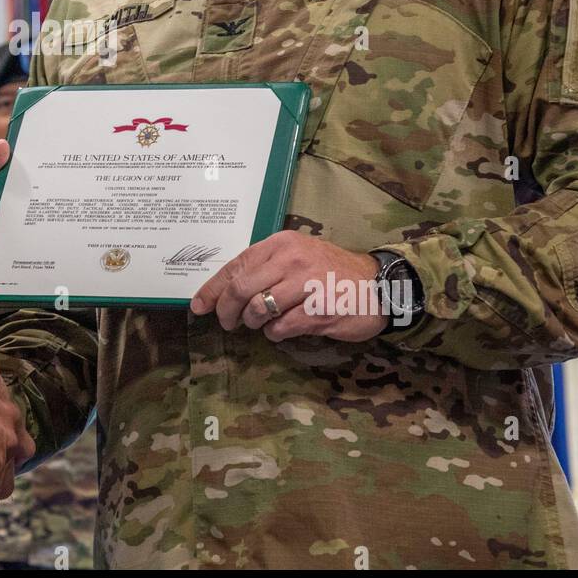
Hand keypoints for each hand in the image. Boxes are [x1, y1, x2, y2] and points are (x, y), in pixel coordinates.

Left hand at [189, 231, 385, 342]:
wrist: (379, 285)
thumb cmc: (332, 272)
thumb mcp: (298, 257)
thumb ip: (265, 268)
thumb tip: (225, 292)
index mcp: (281, 244)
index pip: (236, 265)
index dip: (213, 289)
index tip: (199, 306)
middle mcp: (291, 260)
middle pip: (241, 289)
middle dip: (227, 311)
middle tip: (228, 323)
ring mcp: (306, 284)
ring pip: (258, 309)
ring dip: (254, 322)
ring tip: (262, 323)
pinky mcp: (319, 310)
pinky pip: (281, 328)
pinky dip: (276, 334)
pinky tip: (283, 330)